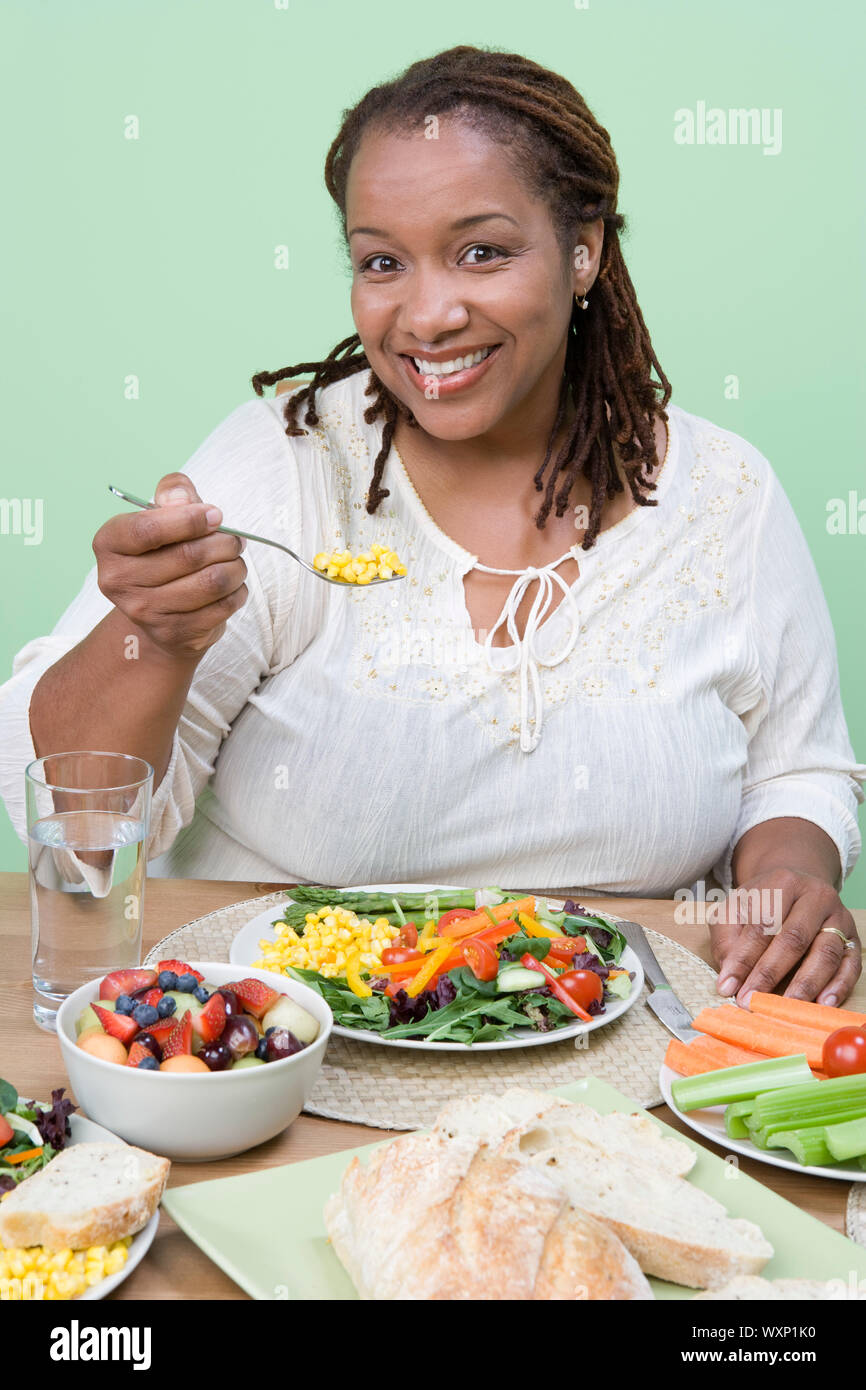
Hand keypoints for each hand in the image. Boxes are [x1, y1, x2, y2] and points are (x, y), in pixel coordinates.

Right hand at [93, 473, 247, 658]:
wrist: (158, 614)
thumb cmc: (163, 553)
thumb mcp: (162, 515)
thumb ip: (173, 494)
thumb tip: (184, 499)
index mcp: (109, 543)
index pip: (148, 529)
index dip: (190, 519)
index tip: (216, 515)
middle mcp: (118, 580)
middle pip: (188, 555)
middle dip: (224, 543)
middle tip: (235, 540)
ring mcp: (144, 611)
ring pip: (211, 582)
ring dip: (236, 567)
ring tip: (235, 562)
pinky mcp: (174, 633)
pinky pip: (223, 606)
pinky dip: (237, 592)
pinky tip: (231, 586)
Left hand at [708, 867, 861, 1005]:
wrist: (797, 891)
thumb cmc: (762, 905)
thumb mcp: (735, 909)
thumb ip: (727, 939)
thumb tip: (729, 978)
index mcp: (783, 882)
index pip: (762, 923)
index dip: (743, 958)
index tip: (727, 986)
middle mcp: (816, 897)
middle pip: (794, 938)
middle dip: (770, 974)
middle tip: (751, 1001)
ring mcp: (839, 918)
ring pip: (825, 953)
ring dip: (805, 984)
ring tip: (786, 1007)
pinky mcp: (853, 939)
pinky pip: (851, 965)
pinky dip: (839, 986)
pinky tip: (822, 1003)